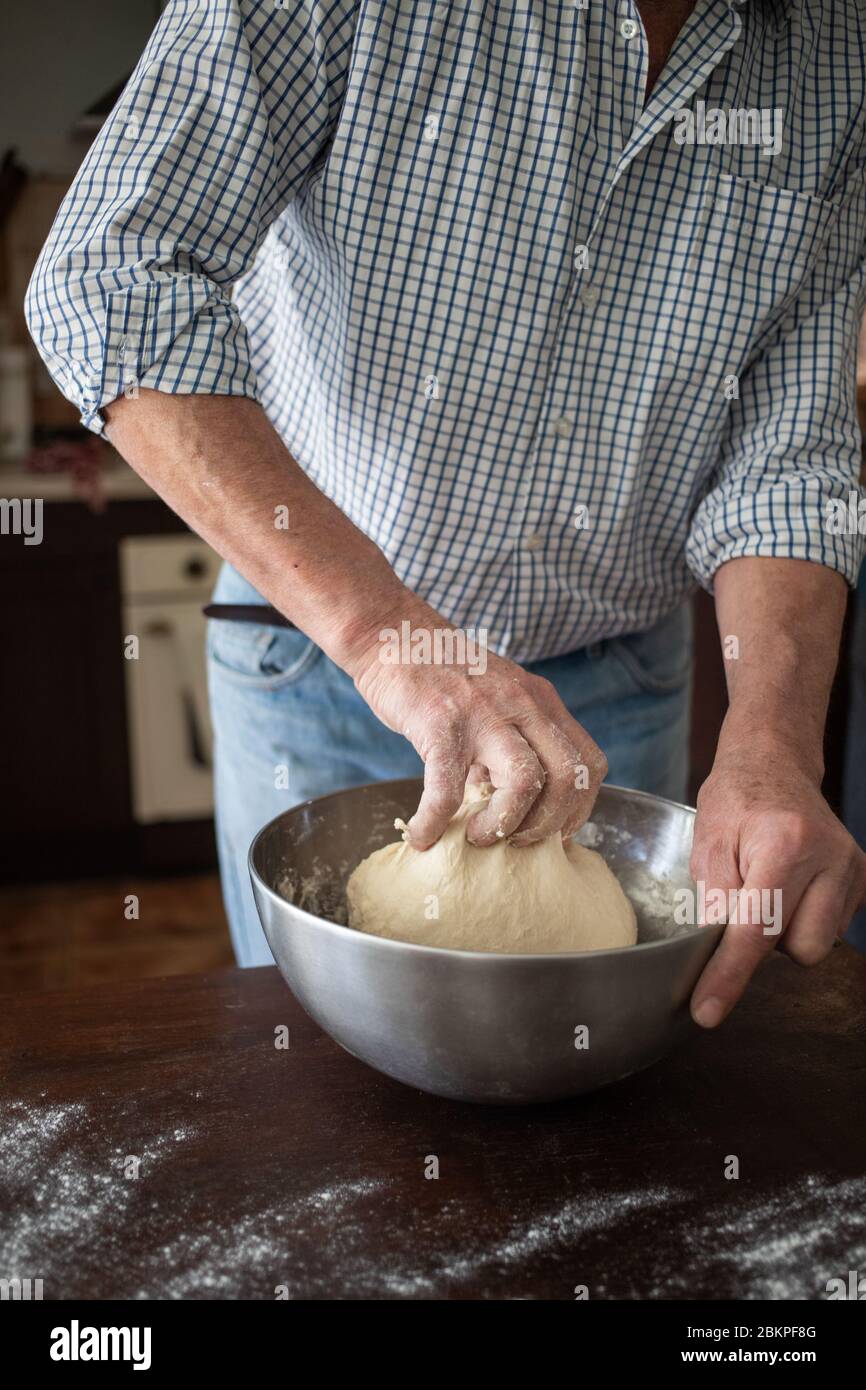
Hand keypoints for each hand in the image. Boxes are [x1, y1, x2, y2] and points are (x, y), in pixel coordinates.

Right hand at [348, 602, 606, 848]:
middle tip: (518, 840)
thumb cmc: (440, 675)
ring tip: (478, 836)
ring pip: (524, 783)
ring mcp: (483, 713)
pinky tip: (423, 833)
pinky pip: (446, 788)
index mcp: (541, 701)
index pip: (589, 762)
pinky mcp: (440, 724)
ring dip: (504, 824)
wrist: (392, 633)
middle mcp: (522, 704)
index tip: (554, 831)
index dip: (579, 807)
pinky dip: (435, 821)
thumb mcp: (495, 699)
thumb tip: (509, 805)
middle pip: (568, 777)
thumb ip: (509, 742)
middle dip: (549, 824)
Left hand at [689, 738, 865, 1027]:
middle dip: (766, 942)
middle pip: (798, 949)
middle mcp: (830, 859)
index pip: (755, 930)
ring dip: (786, 932)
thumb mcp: (708, 844)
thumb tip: (718, 955)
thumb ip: (715, 901)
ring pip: (816, 944)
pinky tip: (790, 888)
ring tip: (768, 889)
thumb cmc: (736, 801)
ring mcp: (852, 868)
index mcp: (785, 845)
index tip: (707, 1012)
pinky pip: (830, 928)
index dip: (729, 976)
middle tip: (744, 902)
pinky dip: (803, 920)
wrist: (775, 764)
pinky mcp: (861, 878)